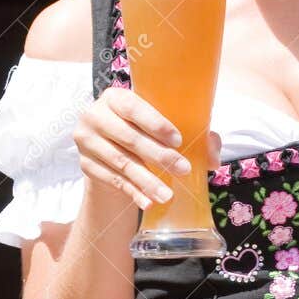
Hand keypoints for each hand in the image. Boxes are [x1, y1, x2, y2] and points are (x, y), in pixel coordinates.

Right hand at [74, 86, 219, 209]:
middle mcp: (95, 115)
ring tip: (167, 195)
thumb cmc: (143, 132)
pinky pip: (112, 180)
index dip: (155, 123)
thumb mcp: (162, 126)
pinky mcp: (85, 164)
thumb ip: (192, 134)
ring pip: (121, 162)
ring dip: (146, 180)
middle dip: (158, 156)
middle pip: (128, 138)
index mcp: (115, 97)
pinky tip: (148, 201)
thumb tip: (213, 158)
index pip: (133, 107)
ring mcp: (86, 141)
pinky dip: (132, 192)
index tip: (178, 140)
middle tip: (184, 170)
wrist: (109, 150)